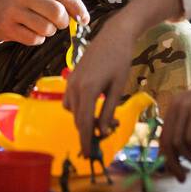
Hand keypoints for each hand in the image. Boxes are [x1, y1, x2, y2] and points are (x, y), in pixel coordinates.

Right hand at [0, 0, 89, 45]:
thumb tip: (79, 17)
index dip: (78, 9)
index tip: (84, 19)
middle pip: (57, 12)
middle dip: (63, 22)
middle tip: (59, 23)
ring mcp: (13, 11)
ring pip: (46, 28)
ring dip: (49, 31)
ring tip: (41, 26)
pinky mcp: (7, 28)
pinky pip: (34, 39)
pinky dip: (37, 39)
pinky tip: (30, 31)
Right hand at [63, 17, 137, 158]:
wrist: (114, 35)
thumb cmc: (120, 60)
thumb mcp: (117, 88)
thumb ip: (108, 111)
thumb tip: (102, 132)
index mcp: (87, 90)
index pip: (84, 124)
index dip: (87, 141)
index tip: (90, 156)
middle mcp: (74, 87)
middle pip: (78, 120)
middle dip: (89, 133)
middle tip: (106, 137)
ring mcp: (70, 82)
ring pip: (73, 112)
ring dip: (85, 120)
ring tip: (105, 120)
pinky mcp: (71, 78)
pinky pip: (71, 101)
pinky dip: (80, 109)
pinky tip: (95, 106)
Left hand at [160, 42, 190, 181]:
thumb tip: (186, 154)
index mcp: (174, 107)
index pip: (163, 138)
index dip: (168, 158)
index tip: (178, 172)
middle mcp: (176, 106)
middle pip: (166, 143)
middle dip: (174, 164)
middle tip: (184, 178)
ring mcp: (186, 107)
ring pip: (179, 143)